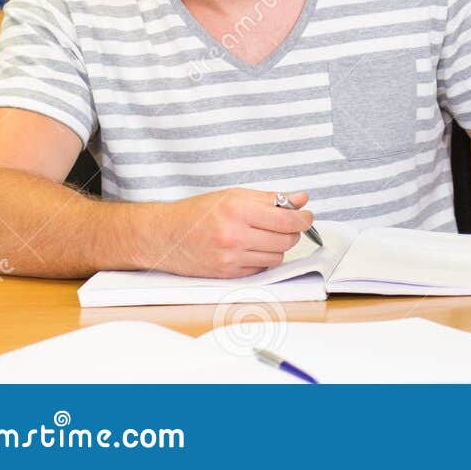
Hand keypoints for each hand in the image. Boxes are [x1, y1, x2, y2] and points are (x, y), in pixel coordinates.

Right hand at [150, 189, 313, 277]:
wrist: (164, 235)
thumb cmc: (198, 212)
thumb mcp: (234, 195)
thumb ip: (271, 198)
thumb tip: (301, 199)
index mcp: (238, 209)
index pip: (287, 220)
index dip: (303, 218)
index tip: (306, 216)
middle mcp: (234, 235)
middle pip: (286, 240)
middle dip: (292, 232)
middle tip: (286, 224)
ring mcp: (230, 257)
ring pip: (276, 256)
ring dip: (277, 246)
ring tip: (263, 235)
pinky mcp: (227, 274)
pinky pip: (260, 268)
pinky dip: (261, 259)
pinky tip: (249, 248)